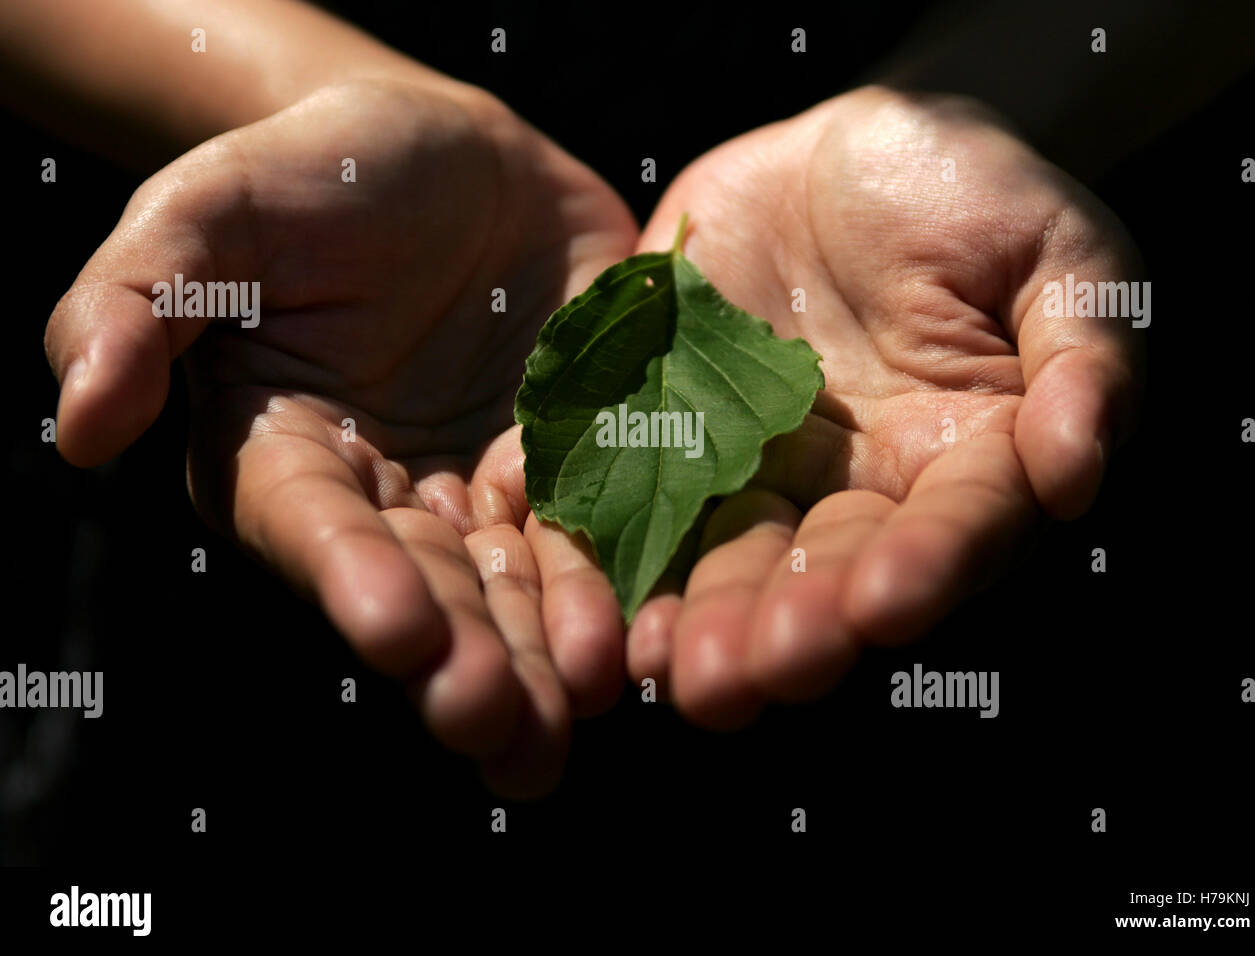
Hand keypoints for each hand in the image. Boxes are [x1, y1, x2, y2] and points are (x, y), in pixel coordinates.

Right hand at [44, 78, 637, 793]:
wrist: (449, 153)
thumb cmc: (312, 173)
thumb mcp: (209, 213)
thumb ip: (137, 306)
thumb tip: (78, 428)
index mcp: (289, 456)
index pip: (314, 530)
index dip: (354, 581)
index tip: (397, 632)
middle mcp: (393, 495)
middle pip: (428, 588)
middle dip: (463, 657)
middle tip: (495, 723)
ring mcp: (493, 482)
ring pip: (520, 581)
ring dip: (548, 650)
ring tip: (581, 701)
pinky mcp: (579, 455)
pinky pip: (604, 519)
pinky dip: (624, 573)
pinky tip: (648, 628)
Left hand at [552, 86, 1142, 727]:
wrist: (858, 146)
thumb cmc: (981, 197)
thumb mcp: (1061, 258)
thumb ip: (1083, 362)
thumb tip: (1076, 474)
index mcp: (958, 464)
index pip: (947, 532)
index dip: (920, 569)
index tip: (885, 606)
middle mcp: (853, 489)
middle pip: (821, 570)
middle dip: (782, 626)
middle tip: (740, 680)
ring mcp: (756, 462)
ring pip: (722, 553)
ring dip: (691, 613)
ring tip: (660, 667)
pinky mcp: (675, 422)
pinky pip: (635, 481)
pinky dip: (605, 531)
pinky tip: (582, 584)